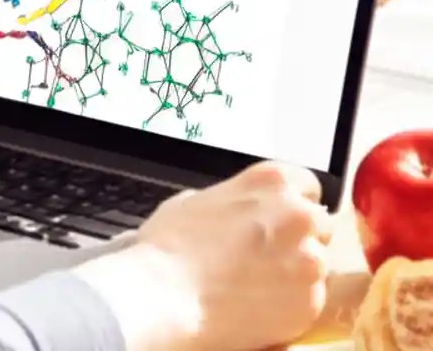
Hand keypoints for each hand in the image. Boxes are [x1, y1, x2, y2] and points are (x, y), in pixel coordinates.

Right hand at [75, 161, 332, 350]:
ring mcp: (310, 259)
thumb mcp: (194, 201)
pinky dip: (290, 303)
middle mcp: (299, 215)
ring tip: (256, 283)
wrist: (166, 296)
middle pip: (319, 224)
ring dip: (295, 272)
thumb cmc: (169, 248)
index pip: (308, 186)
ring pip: (316, 264)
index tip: (277, 220)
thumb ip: (232, 200)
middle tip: (264, 255)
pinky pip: (310, 299)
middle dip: (298, 238)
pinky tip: (257, 303)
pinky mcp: (312, 300)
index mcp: (272, 181)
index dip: (290, 204)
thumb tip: (240, 211)